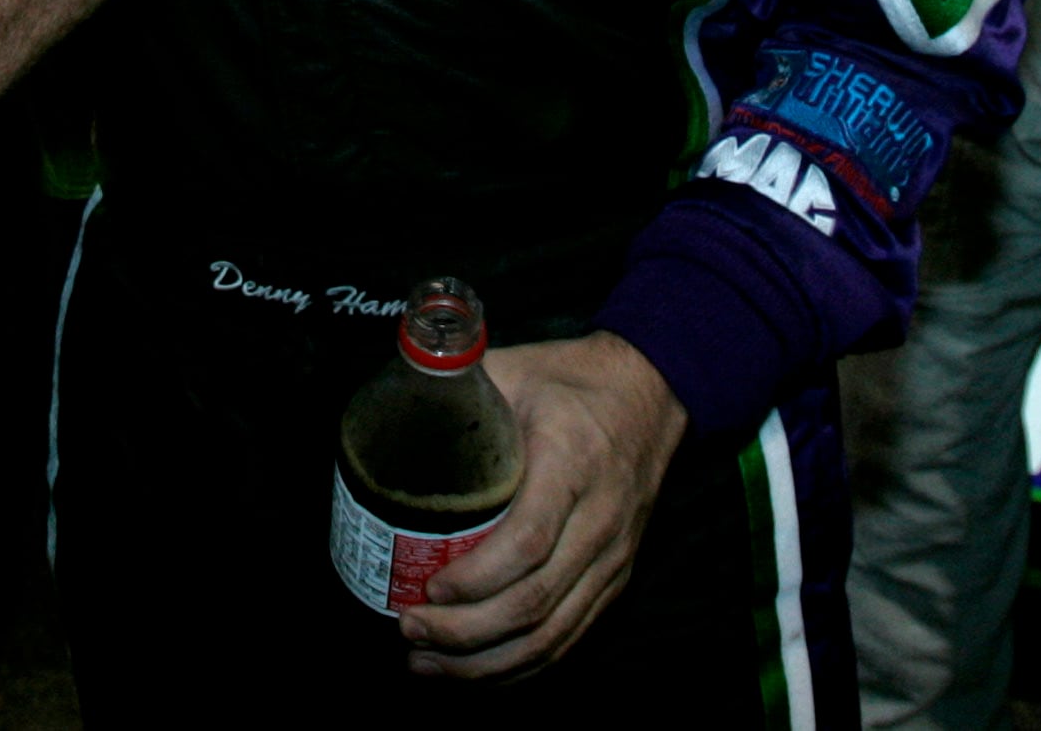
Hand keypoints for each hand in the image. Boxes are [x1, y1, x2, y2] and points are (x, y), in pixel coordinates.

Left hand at [400, 331, 686, 678]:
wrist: (651, 392)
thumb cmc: (573, 381)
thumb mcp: (516, 369)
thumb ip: (456, 385)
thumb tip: (389, 404)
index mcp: (573, 463)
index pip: (528, 541)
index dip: (475, 578)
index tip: (427, 588)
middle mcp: (601, 520)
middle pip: (535, 602)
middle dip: (465, 632)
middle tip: (409, 630)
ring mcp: (613, 558)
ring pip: (553, 635)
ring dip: (486, 663)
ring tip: (427, 664)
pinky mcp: (616, 579)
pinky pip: (570, 637)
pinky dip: (521, 665)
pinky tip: (477, 671)